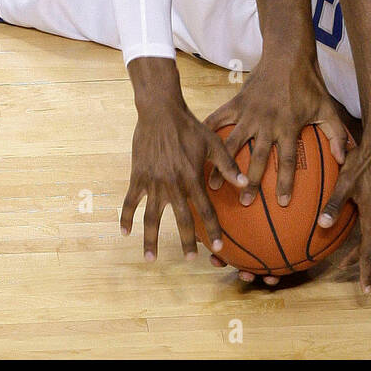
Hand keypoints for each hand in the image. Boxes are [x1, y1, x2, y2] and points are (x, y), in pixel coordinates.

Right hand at [121, 92, 246, 261]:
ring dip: (151, 239)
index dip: (213, 229)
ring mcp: (153, 181)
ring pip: (151, 217)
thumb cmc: (189, 126)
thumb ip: (228, 164)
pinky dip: (127, 217)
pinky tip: (125, 232)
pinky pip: (130, 201)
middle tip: (191, 259)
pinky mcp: (138, 176)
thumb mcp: (213, 142)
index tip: (220, 246)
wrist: (160, 111)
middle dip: (187, 241)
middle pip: (181, 219)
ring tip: (151, 259)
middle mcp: (173, 183)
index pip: (205, 209)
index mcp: (192, 177)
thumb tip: (245, 183)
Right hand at [204, 59, 350, 285]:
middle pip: (258, 157)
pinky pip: (219, 119)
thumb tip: (346, 158)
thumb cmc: (309, 84)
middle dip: (250, 181)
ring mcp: (250, 113)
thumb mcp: (327, 108)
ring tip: (213, 184)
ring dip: (223, 164)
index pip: (288, 159)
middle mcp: (268, 123)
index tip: (282, 203)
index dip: (285, 181)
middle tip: (244, 202)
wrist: (287, 55)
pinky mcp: (237, 103)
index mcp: (289, 126)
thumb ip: (336, 134)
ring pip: (234, 144)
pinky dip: (208, 132)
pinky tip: (197, 147)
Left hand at [318, 135, 370, 293]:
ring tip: (352, 247)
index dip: (365, 271)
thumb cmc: (364, 162)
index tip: (365, 290)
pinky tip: (364, 223)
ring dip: (368, 240)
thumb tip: (321, 226)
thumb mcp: (345, 183)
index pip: (369, 252)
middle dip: (361, 256)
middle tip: (345, 263)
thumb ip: (333, 206)